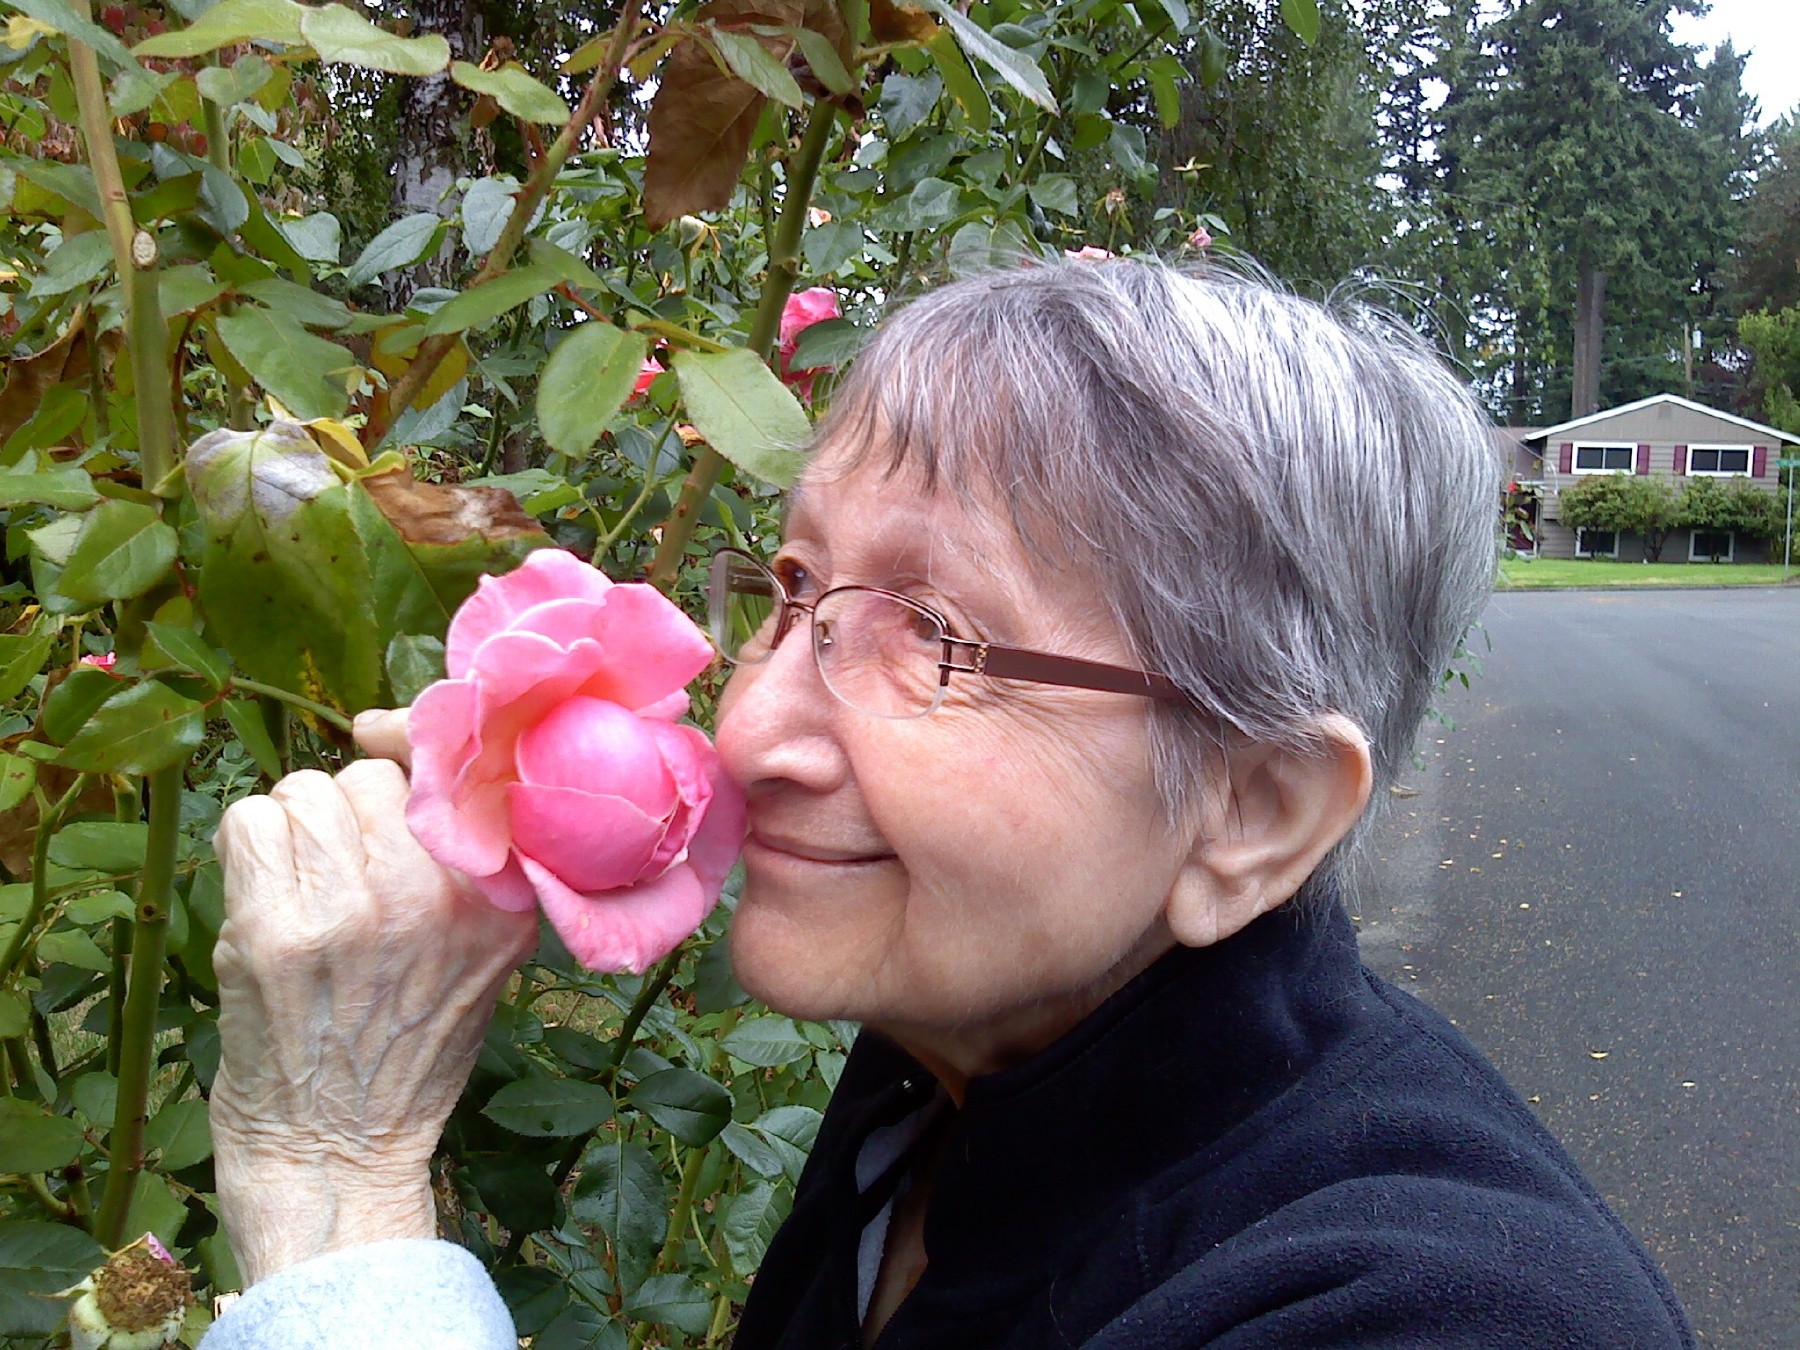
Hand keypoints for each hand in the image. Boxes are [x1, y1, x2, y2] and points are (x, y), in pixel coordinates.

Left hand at [210, 712, 537, 1283]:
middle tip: (337, 870)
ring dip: (291, 829)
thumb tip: (414, 758)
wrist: (337, 1153)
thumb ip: (471, 870)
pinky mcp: (277, 932)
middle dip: (344, 812)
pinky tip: (264, 904)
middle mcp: (437, 899)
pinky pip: (249, 823)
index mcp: (501, 902)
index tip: (385, 753)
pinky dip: (245, 851)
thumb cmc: (405, 1051)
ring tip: (299, 890)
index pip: (457, 772)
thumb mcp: (484, 959)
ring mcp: (355, 913)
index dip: (412, 751)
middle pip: (371, 777)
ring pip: (305, 790)